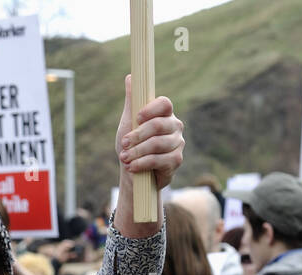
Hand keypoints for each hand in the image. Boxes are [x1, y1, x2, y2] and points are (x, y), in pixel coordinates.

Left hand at [116, 74, 183, 189]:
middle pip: (158, 125)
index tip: (137, 117)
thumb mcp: (128, 122)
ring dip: (137, 152)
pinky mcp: (176, 160)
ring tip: (124, 158)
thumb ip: (131, 101)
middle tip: (124, 144)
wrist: (134, 171)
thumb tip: (130, 76)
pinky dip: (142, 164)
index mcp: (164, 114)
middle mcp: (174, 126)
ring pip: (158, 144)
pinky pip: (160, 160)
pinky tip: (132, 167)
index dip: (151, 109)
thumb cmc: (131, 144)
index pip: (164, 104)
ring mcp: (178, 143)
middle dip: (137, 135)